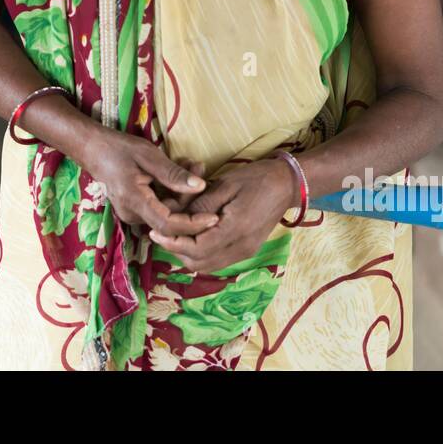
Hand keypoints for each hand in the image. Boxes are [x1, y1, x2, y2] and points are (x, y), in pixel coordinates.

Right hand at [78, 128, 219, 236]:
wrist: (92, 148)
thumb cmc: (118, 148)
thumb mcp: (148, 155)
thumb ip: (173, 174)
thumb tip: (201, 186)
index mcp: (134, 201)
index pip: (168, 225)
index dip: (193, 224)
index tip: (214, 216)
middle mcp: (133, 214)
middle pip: (171, 218)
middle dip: (190, 196)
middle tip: (199, 168)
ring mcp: (133, 213)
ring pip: (168, 211)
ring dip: (182, 191)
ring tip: (191, 165)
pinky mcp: (136, 208)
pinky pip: (160, 205)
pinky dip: (172, 190)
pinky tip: (179, 170)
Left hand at [149, 157, 297, 273]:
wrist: (287, 184)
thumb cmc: (256, 178)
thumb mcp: (225, 184)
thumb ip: (201, 204)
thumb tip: (178, 217)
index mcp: (235, 229)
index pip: (196, 248)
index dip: (172, 243)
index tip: (155, 232)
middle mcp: (241, 247)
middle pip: (199, 263)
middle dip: (176, 250)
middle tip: (161, 233)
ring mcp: (245, 252)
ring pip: (207, 265)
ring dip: (187, 254)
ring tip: (174, 235)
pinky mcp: (247, 250)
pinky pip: (217, 260)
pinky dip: (201, 254)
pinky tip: (192, 237)